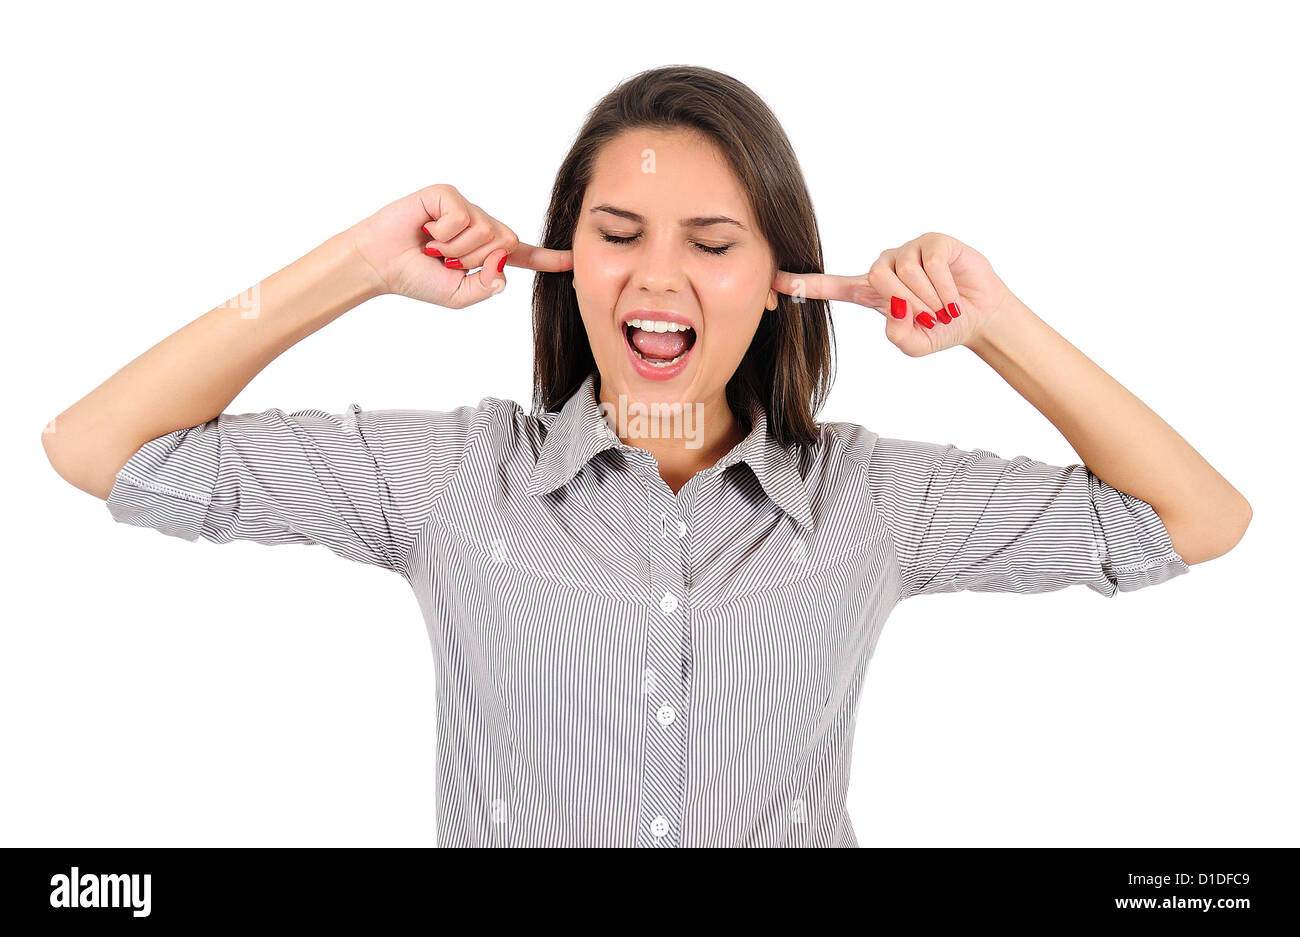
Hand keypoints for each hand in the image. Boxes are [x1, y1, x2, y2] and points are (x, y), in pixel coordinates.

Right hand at [348, 183, 572, 308]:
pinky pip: (463, 217)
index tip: (572, 261)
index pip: (522, 256)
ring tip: (432, 247)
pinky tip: (425, 231)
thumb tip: (502, 265)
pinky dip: (443, 233)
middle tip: (444, 261)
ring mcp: (465, 208)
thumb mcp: (458, 296)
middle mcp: (479, 226)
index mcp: (485, 253)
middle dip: (475, 259)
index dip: (547, 259)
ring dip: (455, 249)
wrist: (379, 264)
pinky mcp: (447, 194)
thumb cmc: (416, 278)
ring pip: (486, 230)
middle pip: (507, 241)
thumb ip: (486, 288)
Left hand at [772, 232, 1014, 356]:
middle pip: (876, 276)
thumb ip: (898, 336)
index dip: (804, 284)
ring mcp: (909, 251)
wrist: (979, 316)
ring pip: (904, 271)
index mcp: (871, 292)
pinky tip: (953, 297)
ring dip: (928, 300)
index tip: (774, 281)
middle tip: (929, 318)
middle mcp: (885, 267)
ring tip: (943, 309)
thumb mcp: (916, 344)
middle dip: (906, 304)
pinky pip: (930, 264)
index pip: (831, 285)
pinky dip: (943, 289)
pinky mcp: (933, 242)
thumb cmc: (942, 328)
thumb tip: (893, 311)